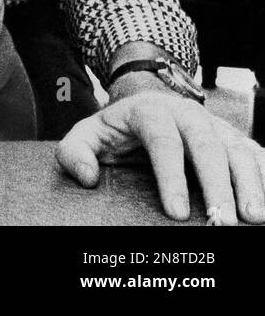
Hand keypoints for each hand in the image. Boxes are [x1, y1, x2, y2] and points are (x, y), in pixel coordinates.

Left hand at [56, 89, 264, 223]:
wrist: (146, 102)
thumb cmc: (117, 128)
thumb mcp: (87, 134)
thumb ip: (75, 153)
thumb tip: (86, 177)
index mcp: (149, 110)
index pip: (162, 141)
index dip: (171, 177)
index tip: (176, 212)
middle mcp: (186, 113)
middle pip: (206, 144)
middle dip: (217, 184)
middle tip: (223, 220)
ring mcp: (213, 124)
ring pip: (236, 148)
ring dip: (248, 182)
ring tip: (253, 216)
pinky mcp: (233, 137)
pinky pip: (254, 152)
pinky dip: (264, 174)